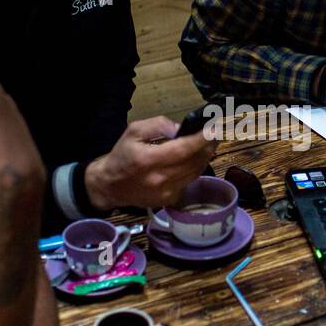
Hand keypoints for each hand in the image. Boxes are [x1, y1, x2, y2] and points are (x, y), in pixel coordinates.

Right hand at [85, 116, 216, 209]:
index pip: (182, 149)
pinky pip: (189, 181)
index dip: (201, 139)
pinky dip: (195, 169)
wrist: (110, 185)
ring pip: (195, 172)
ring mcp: (166, 193)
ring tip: (209, 144)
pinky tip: (195, 159)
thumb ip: (158, 125)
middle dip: (208, 146)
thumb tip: (180, 129)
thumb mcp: (134, 131)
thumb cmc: (122, 155)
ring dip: (204, 157)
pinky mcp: (169, 200)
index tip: (214, 128)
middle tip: (215, 133)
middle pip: (194, 162)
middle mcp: (159, 179)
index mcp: (148, 160)